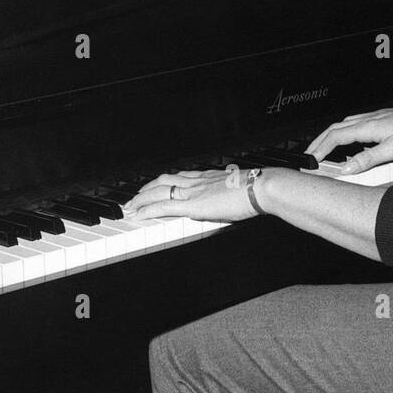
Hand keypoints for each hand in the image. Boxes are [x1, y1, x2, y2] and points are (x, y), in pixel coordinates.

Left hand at [122, 166, 258, 222]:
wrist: (261, 187)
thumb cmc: (256, 190)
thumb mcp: (237, 190)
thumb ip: (226, 195)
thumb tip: (225, 203)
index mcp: (208, 177)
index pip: (180, 177)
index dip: (165, 183)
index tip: (156, 188)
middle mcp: (197, 181)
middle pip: (164, 181)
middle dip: (147, 190)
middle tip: (135, 198)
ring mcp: (194, 191)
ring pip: (158, 191)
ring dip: (141, 199)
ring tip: (131, 207)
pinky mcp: (192, 205)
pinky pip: (164, 206)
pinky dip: (148, 210)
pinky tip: (139, 215)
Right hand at [307, 103, 392, 174]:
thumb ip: (367, 159)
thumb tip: (345, 169)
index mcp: (368, 126)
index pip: (335, 136)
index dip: (320, 148)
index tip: (309, 160)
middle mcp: (370, 119)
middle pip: (336, 128)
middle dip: (320, 141)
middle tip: (310, 155)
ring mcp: (377, 117)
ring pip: (346, 124)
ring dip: (332, 136)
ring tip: (325, 148)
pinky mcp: (384, 120)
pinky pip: (357, 124)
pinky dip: (346, 133)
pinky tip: (353, 141)